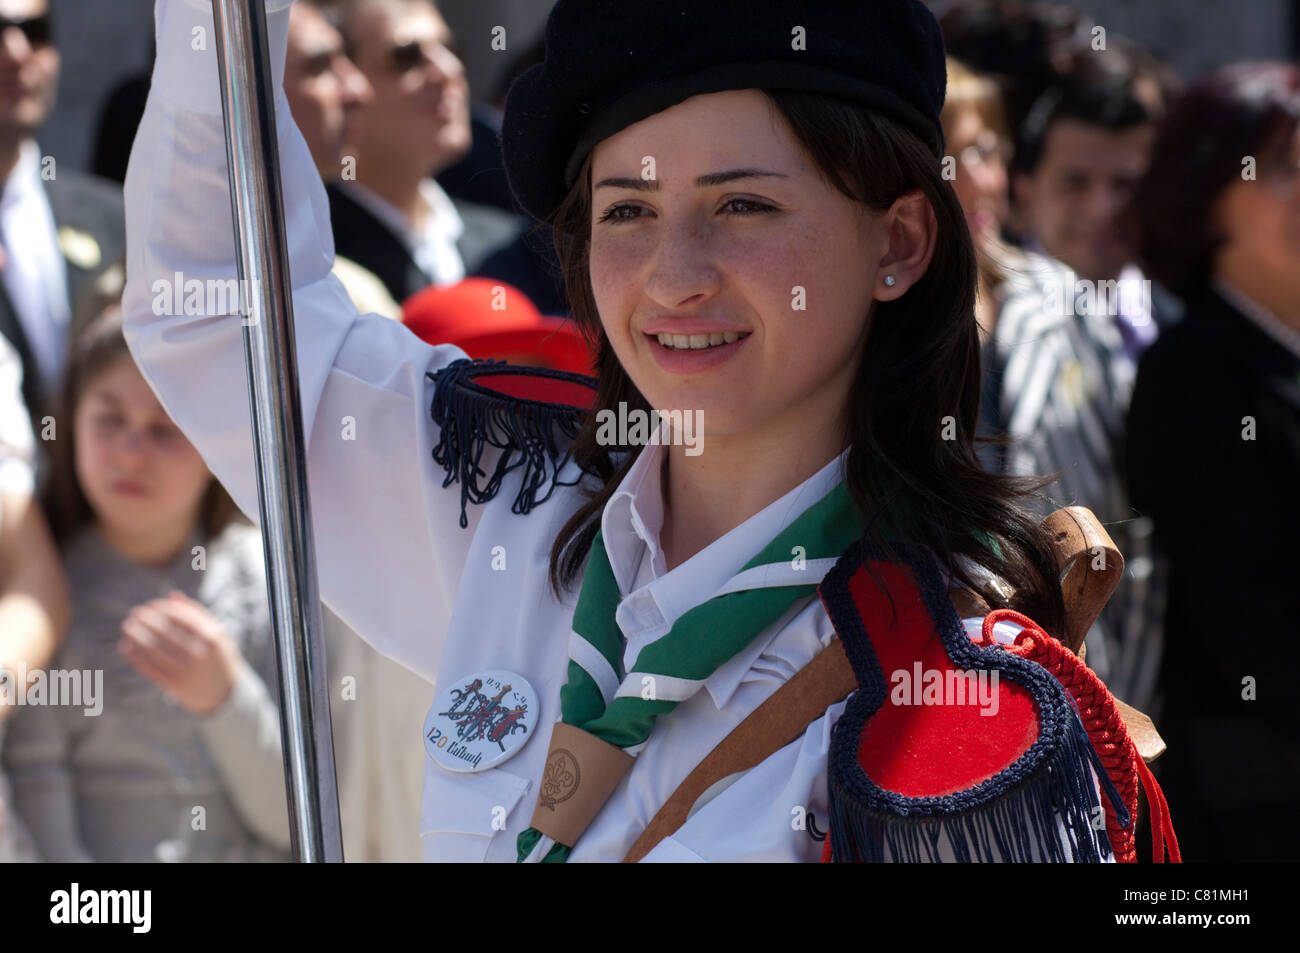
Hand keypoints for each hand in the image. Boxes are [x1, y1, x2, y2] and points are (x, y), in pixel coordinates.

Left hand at [119, 591, 247, 715]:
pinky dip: (135, 656)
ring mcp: (187, 671)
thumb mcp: (216, 634)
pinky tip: (126, 646)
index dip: (161, 609)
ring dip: (135, 635)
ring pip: (153, 649)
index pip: (180, 616)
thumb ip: (197, 614)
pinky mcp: (175, 685)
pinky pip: (149, 668)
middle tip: (134, 613)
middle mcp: (199, 653)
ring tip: (127, 627)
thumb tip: (172, 595)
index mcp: (211, 637)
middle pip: (164, 631)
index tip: (149, 605)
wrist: (226, 694)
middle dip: (145, 620)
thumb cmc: (218, 657)